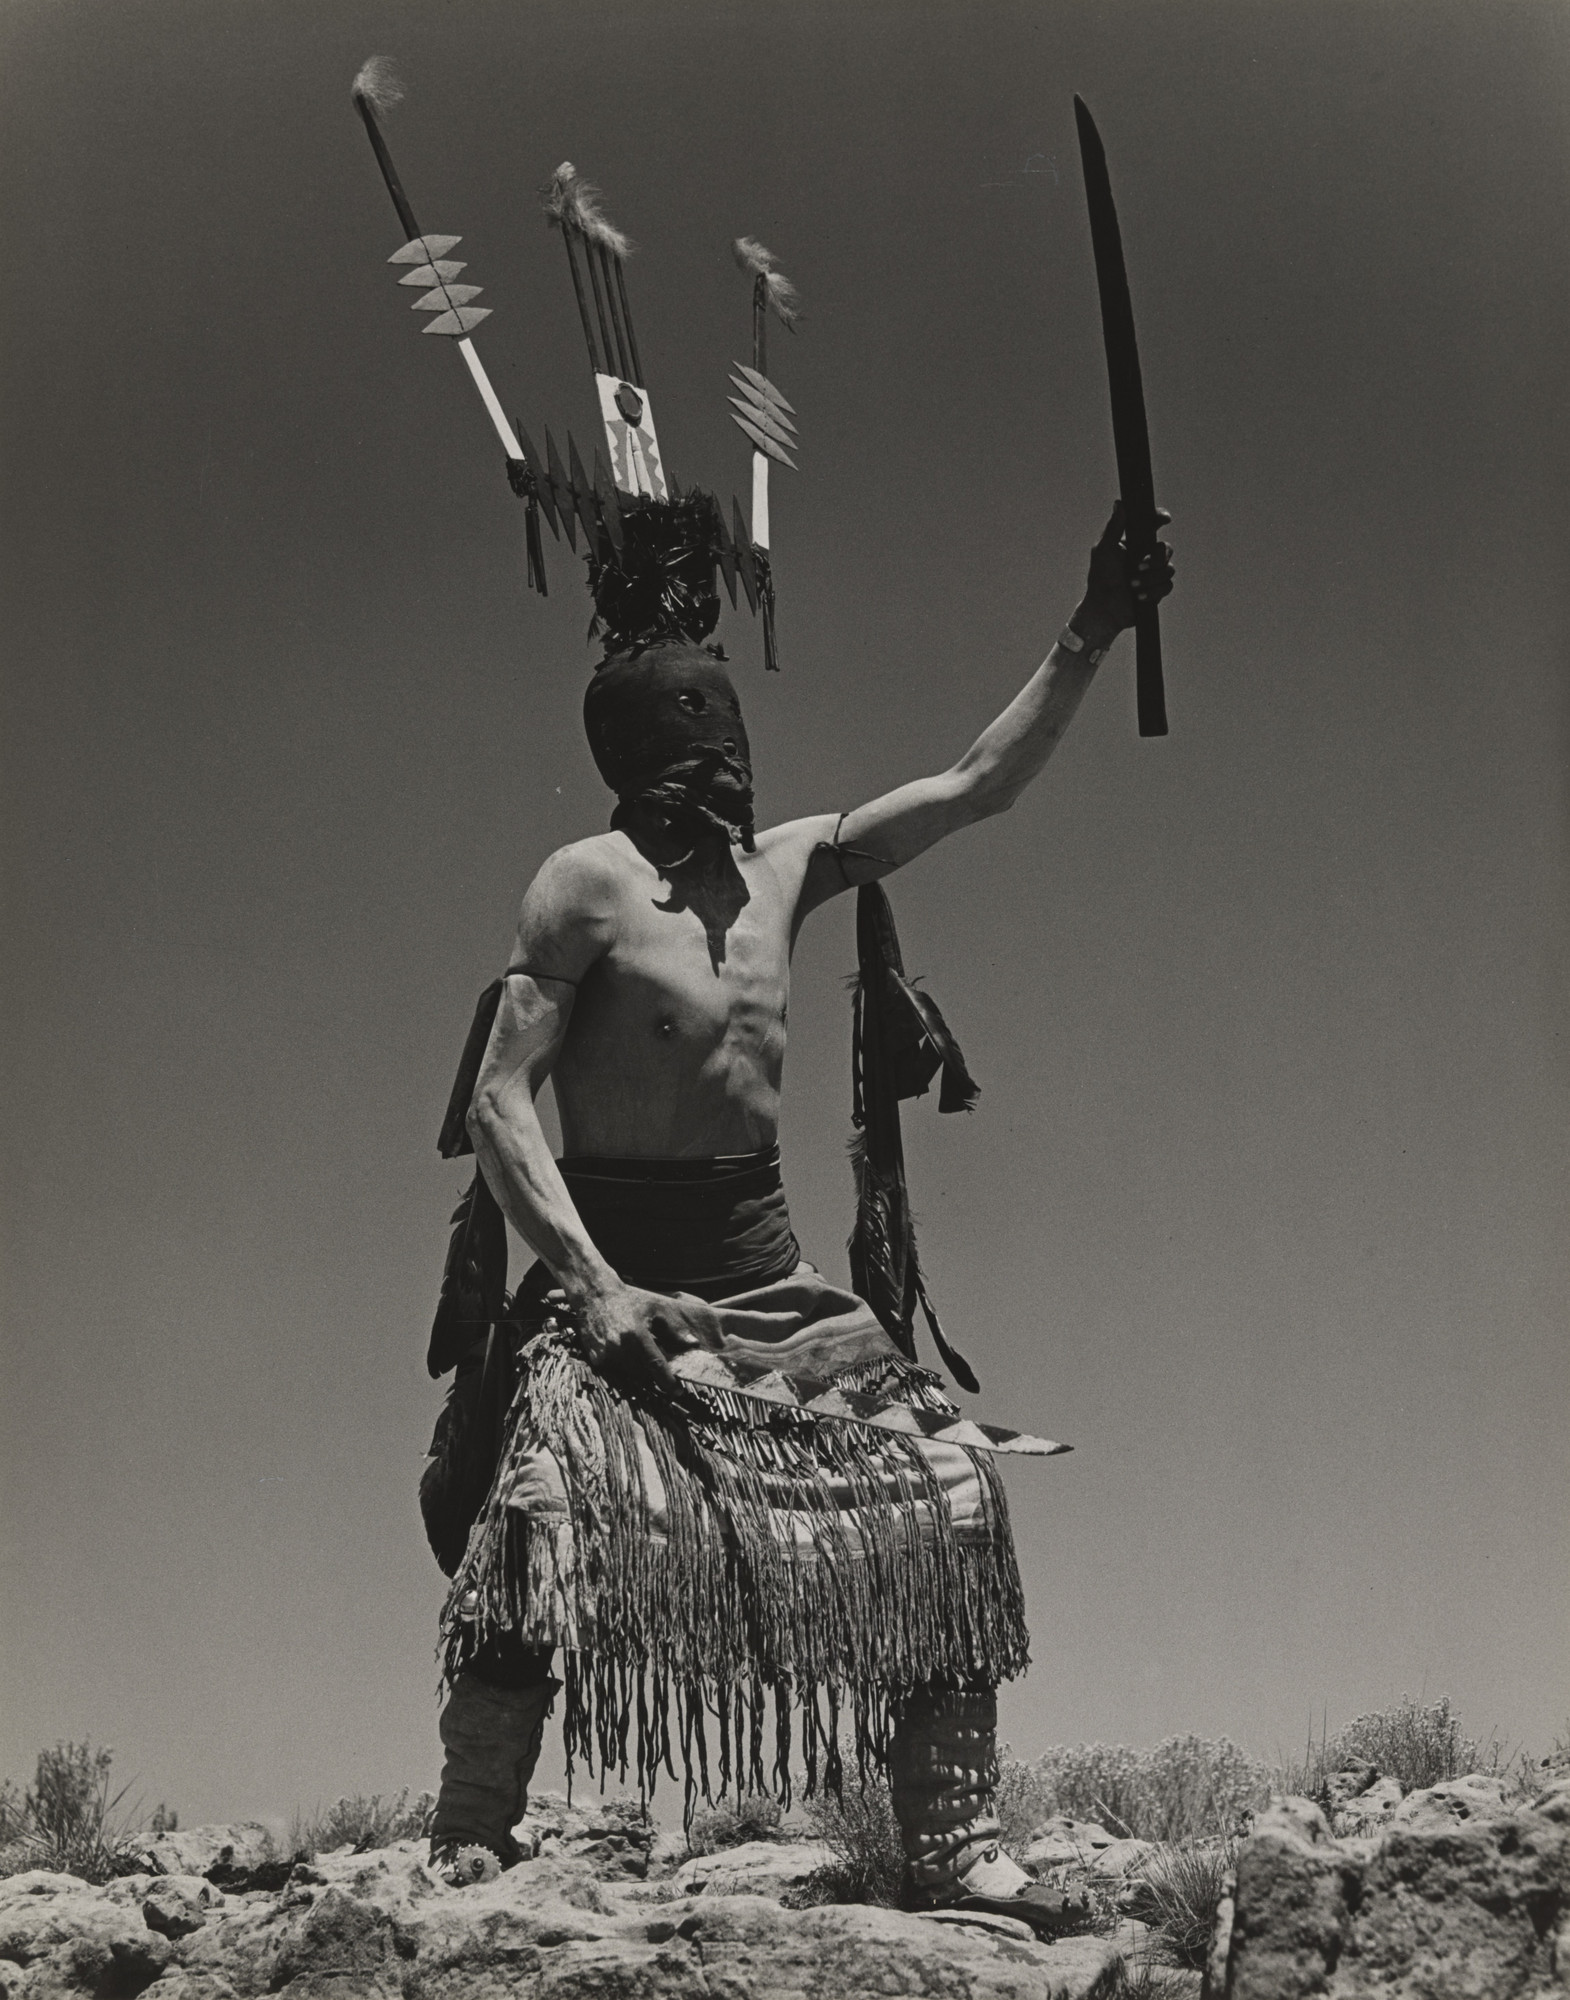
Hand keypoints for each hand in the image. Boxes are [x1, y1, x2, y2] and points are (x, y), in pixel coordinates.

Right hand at [550, 1283, 721, 1396]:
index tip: (678, 1391)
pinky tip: (626, 1350)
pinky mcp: (595, 1359)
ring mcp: (604, 1354)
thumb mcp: (657, 1308)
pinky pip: (616, 1370)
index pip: (655, 1365)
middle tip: (660, 1363)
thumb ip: (675, 1328)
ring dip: (639, 1369)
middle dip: (654, 1373)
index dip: (667, 1381)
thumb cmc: (630, 1300)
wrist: (595, 1295)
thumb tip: (693, 1345)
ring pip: (629, 1373)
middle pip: (643, 1373)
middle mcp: (618, 1347)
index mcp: (635, 1334)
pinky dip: (625, 1365)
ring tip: (641, 1350)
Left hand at [1078, 500, 1174, 639]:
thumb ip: (1113, 527)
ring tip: (1133, 585)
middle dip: (1154, 559)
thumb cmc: (1100, 578)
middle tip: (1138, 567)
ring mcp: (1153, 573)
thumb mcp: (1104, 550)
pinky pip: (1168, 586)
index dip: (1160, 518)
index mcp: (1134, 543)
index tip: (1165, 519)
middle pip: (1165, 549)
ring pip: (1169, 569)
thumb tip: (1119, 503)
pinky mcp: (1157, 590)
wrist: (1104, 609)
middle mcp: (1146, 556)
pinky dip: (1154, 591)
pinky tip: (1139, 596)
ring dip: (1151, 578)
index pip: (1152, 525)